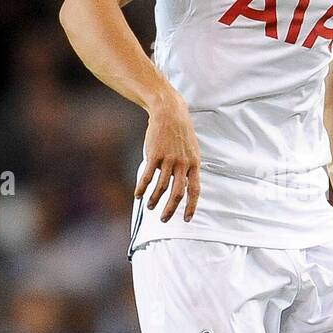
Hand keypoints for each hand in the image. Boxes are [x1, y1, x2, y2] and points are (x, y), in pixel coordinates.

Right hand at [135, 89, 201, 221]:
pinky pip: (147, 176)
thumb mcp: (192, 151)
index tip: (187, 219)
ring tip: (150, 207)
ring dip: (154, 200)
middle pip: (177, 193)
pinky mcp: (155, 154)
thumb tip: (185, 188)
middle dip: (170, 209)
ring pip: (161, 187)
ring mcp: (168, 159)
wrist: (170, 113)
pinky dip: (142, 188)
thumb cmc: (181, 134)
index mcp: (194, 164)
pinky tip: (138, 195)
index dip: (191, 206)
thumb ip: (189, 169)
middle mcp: (183, 164)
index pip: (194, 190)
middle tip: (164, 219)